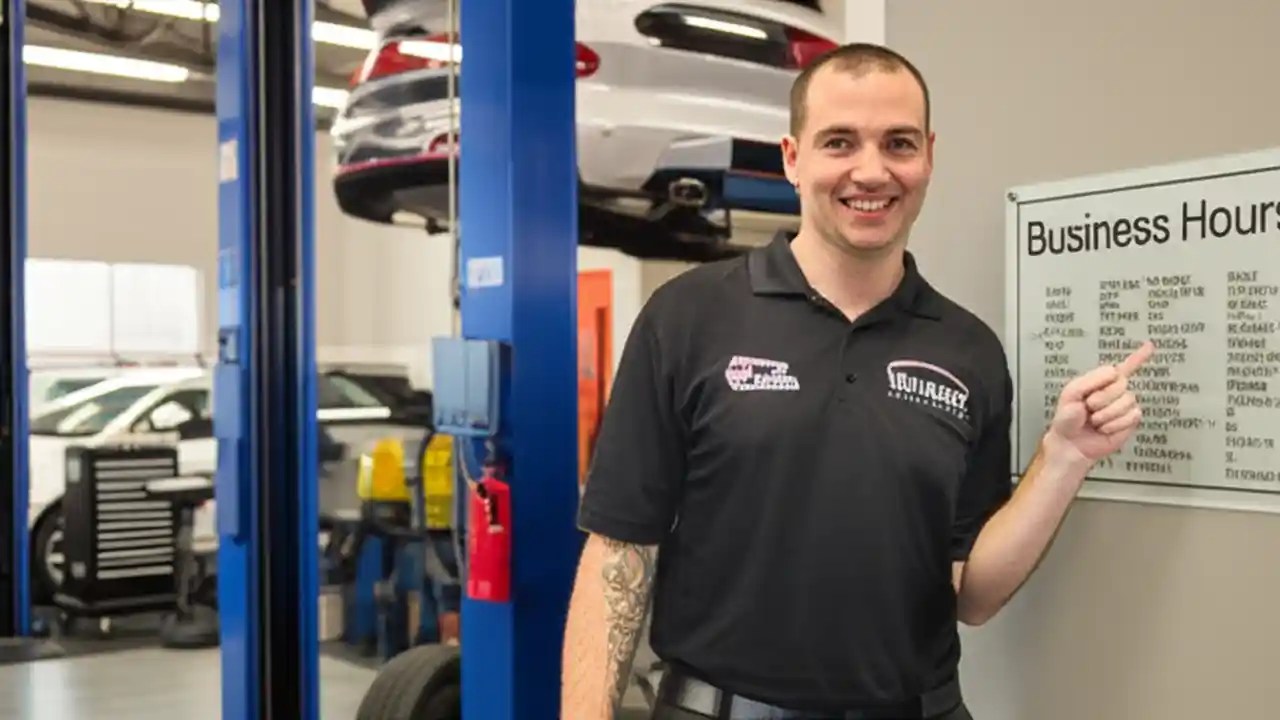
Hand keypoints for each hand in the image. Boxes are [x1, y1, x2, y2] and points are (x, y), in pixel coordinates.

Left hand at [1044, 340, 1154, 466]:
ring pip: (1127, 400)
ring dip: (1106, 413)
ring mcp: (1124, 405)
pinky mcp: (1131, 420)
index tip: (1150, 346)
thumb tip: (1112, 372)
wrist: (1072, 444)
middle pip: (1121, 382)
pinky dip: (1114, 424)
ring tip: (1095, 420)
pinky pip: (1131, 416)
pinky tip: (1104, 428)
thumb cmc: (1068, 420)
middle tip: (1089, 407)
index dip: (1137, 357)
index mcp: (1099, 381)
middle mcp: (1114, 390)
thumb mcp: (1070, 396)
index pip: (1121, 367)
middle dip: (1102, 397)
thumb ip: (1087, 382)